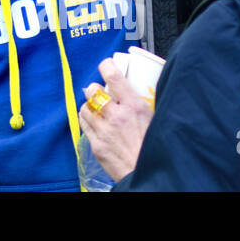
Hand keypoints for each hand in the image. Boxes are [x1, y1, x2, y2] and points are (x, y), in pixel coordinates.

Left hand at [78, 58, 152, 181]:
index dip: (107, 66)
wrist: (149, 175)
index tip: (106, 65)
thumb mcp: (155, 119)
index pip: (114, 77)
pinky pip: (83, 124)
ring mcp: (104, 131)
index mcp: (134, 107)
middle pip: (93, 90)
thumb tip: (139, 88)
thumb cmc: (156, 149)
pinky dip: (87, 120)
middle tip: (101, 93)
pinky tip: (94, 122)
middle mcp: (116, 116)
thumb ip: (142, 103)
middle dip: (96, 89)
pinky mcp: (96, 145)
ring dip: (90, 105)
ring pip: (85, 106)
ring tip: (98, 109)